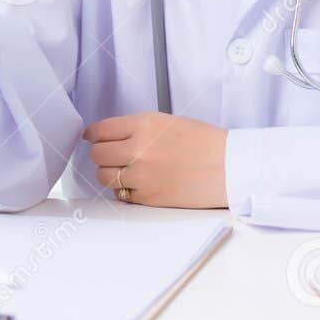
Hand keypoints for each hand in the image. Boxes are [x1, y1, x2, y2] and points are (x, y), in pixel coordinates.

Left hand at [85, 112, 228, 208]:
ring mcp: (141, 175)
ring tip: (126, 172)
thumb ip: (138, 128)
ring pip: (104, 176)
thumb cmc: (204, 143)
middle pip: (97, 154)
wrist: (228, 167)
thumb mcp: (168, 122)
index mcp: (144, 124)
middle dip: (102, 155)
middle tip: (111, 156)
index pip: (101, 130)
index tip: (91, 137)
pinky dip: (126, 191)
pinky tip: (141, 184)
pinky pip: (121, 195)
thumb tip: (110, 136)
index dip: (93, 134)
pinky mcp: (147, 197)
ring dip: (110, 174)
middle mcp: (138, 148)